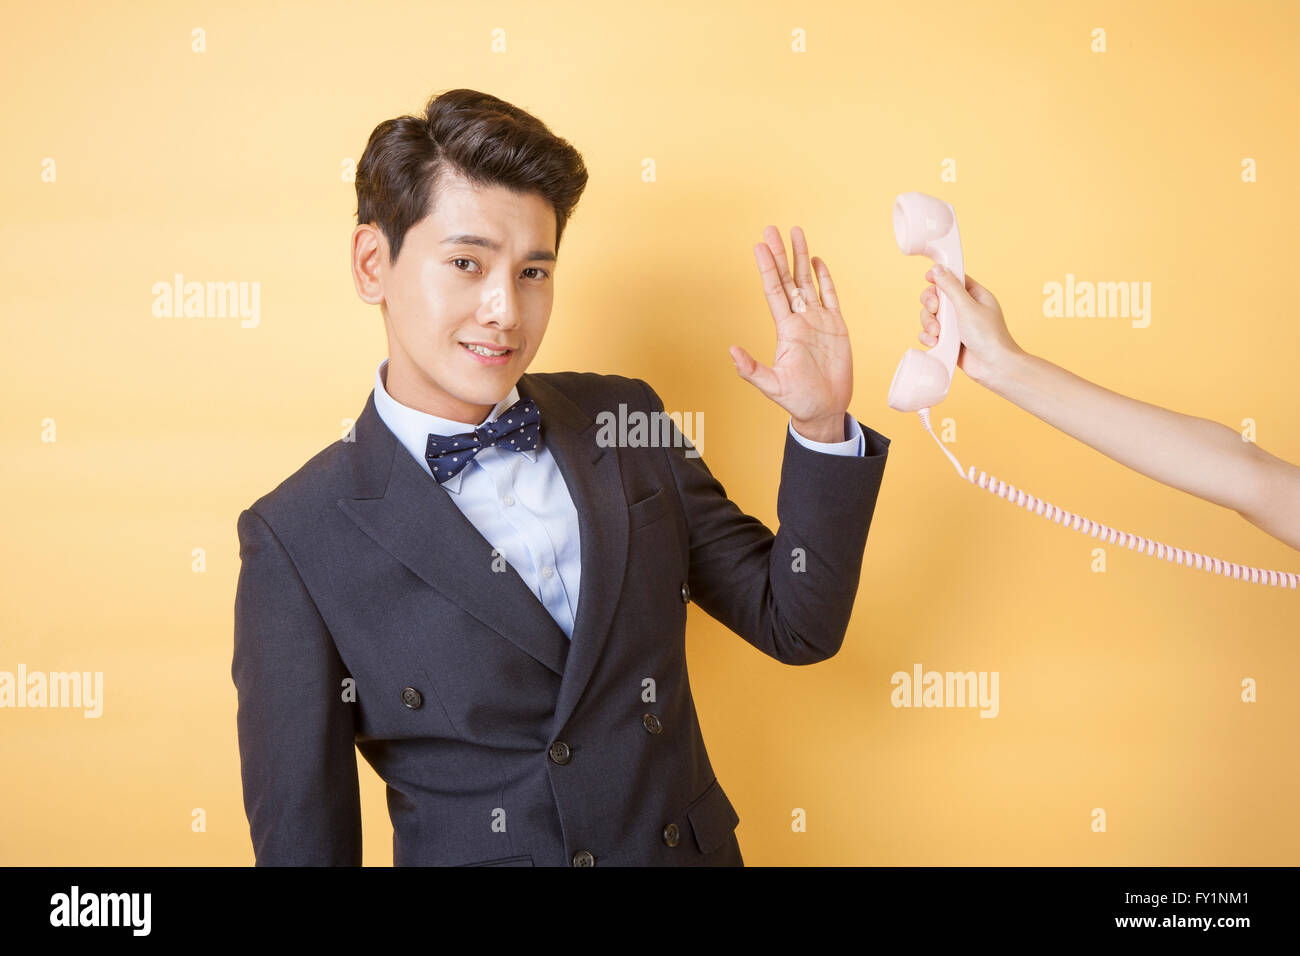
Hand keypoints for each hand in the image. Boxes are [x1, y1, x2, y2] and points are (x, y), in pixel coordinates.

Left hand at [732, 225, 852, 442]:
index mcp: (786, 330)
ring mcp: (818, 321)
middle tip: (771, 229)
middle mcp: (800, 320)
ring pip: (808, 282)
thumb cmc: (798, 401)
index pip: (774, 291)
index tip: (758, 246)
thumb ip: (751, 370)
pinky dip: (824, 278)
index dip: (767, 269)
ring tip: (796, 232)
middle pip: (788, 279)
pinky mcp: (837, 326)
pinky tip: (816, 261)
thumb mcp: (772, 386)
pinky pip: (830, 296)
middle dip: (780, 254)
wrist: (825, 409)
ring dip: (801, 257)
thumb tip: (731, 352)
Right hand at [917, 266, 1020, 385]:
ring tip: (937, 332)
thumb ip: (950, 287)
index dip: (939, 278)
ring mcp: (955, 325)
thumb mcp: (967, 307)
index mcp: (974, 295)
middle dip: (931, 304)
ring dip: (929, 323)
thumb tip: (937, 269)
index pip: (953, 279)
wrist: (993, 367)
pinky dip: (928, 337)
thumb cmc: (988, 336)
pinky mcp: (948, 341)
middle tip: (935, 309)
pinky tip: (935, 342)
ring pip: (930, 316)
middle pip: (936, 297)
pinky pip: (929, 333)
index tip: (928, 279)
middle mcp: (964, 308)